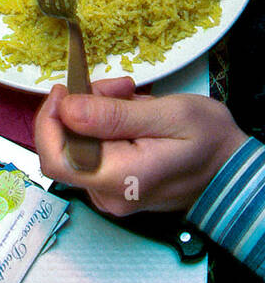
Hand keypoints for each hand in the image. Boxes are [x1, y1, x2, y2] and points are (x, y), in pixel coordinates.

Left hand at [34, 77, 247, 214]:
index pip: (54, 158)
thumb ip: (114, 116)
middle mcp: (109, 195)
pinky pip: (93, 151)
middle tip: (115, 86)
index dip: (48, 121)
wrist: (233, 167)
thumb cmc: (209, 140)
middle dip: (80, 108)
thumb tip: (67, 109)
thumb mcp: (168, 115)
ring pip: (79, 144)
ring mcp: (111, 194)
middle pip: (65, 146)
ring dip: (95, 113)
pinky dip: (103, 125)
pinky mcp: (115, 186)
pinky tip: (129, 111)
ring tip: (129, 95)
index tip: (65, 90)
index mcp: (120, 180)